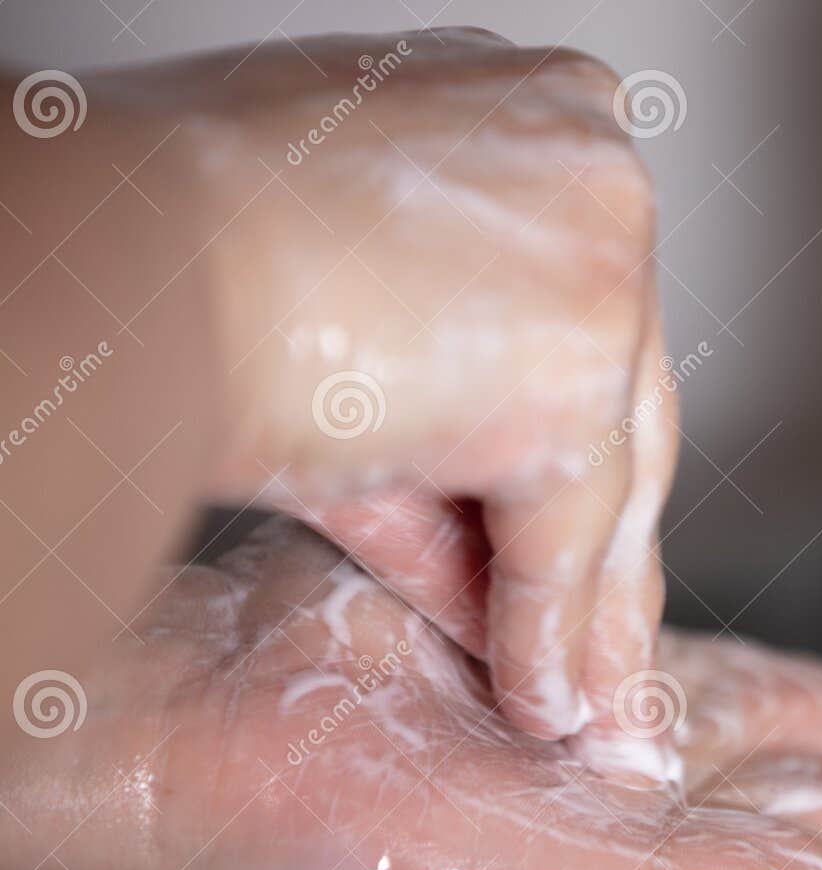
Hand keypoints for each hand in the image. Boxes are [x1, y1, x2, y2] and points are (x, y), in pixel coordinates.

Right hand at [8, 30, 673, 754]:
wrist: (110, 261)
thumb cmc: (180, 260)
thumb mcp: (366, 341)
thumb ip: (456, 435)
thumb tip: (519, 568)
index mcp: (549, 122)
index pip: (592, 315)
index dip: (589, 441)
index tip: (589, 526)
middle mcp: (597, 176)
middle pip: (622, 398)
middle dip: (598, 546)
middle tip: (605, 652)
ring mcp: (600, 270)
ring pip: (612, 476)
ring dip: (589, 612)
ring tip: (586, 708)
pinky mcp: (569, 379)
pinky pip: (569, 538)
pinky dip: (549, 629)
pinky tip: (549, 702)